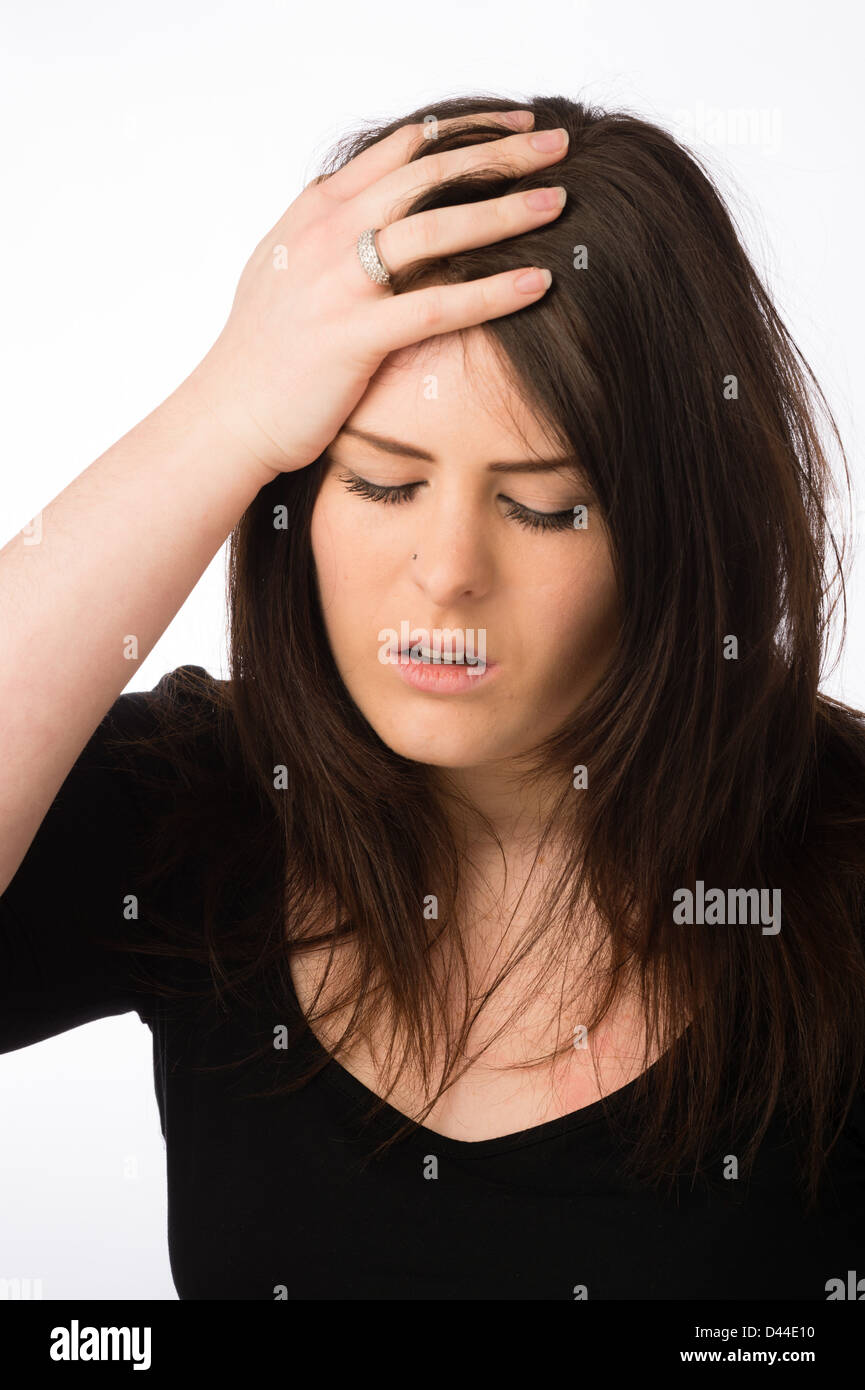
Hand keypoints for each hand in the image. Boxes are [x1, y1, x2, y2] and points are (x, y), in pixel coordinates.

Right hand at [190, 109, 568, 479]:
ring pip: (436, 229)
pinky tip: (537, 283)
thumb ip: (330, 231)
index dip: (466, 130)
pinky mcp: (353, 337)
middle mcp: (327, 234)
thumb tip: (372, 208)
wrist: (226, 417)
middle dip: (499, 154)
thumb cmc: (264, 352)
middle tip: (557, 147)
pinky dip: (492, 292)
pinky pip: (437, 307)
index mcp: (316, 210)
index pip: (402, 149)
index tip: (516, 126)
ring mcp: (338, 284)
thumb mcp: (287, 268)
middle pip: (428, 175)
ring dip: (504, 210)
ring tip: (558, 200)